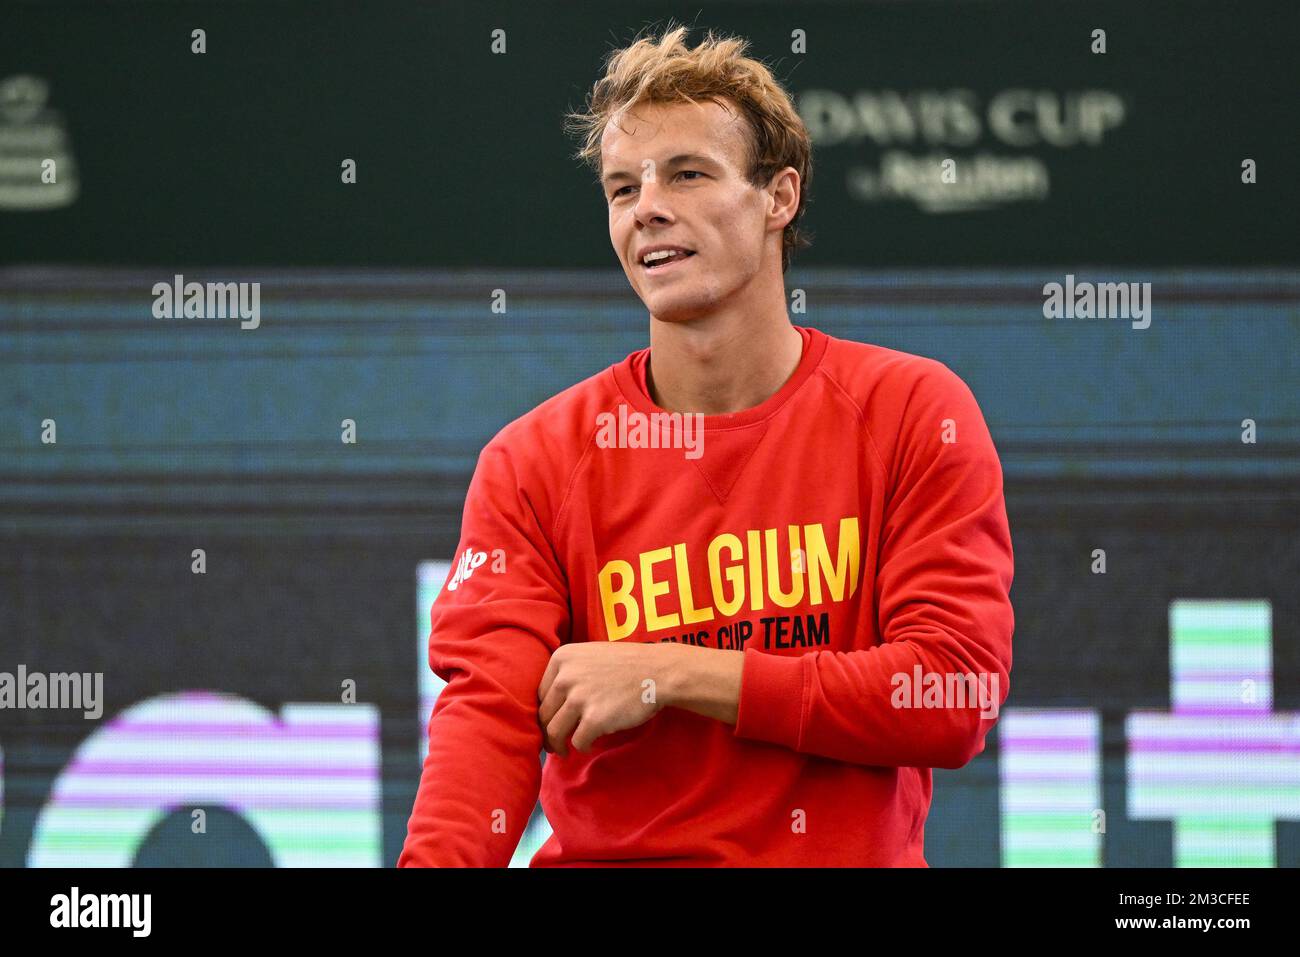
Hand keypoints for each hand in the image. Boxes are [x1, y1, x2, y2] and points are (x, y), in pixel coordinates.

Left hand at [537, 641, 673, 755]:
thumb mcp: (590, 655)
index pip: (540, 693)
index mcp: (562, 658)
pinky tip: (588, 745)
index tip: (550, 722)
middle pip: (544, 714)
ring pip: (554, 732)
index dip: (544, 711)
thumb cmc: (627, 664)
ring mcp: (579, 698)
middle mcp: (565, 677)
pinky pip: (578, 741)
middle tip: (553, 743)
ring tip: (563, 751)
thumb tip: (550, 701)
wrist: (658, 671)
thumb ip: (569, 671)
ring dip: (557, 745)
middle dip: (547, 732)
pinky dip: (581, 746)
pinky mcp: (594, 720)